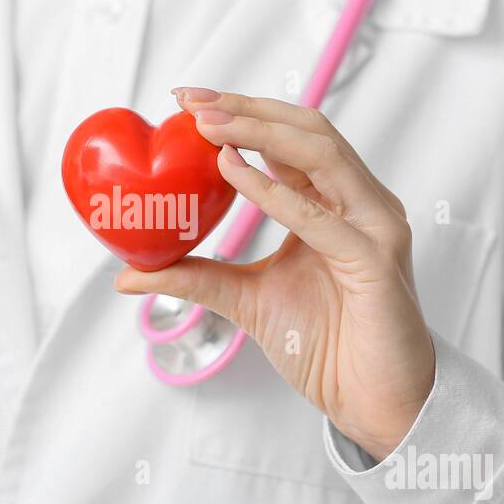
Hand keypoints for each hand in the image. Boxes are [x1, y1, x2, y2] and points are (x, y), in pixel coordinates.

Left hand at [115, 88, 434, 459]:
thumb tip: (128, 273)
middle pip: (307, 130)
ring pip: (320, 153)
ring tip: (207, 125)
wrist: (373, 402)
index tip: (186, 102)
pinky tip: (231, 171)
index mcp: (335, 204)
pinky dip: (272, 190)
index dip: (241, 112)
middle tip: (190, 101)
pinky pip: (319, 217)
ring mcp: (374, 227)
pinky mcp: (375, 261)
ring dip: (259, 131)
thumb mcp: (245, 299)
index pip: (290, 139)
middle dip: (246, 107)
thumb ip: (196, 276)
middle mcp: (360, 204)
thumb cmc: (327, 348)